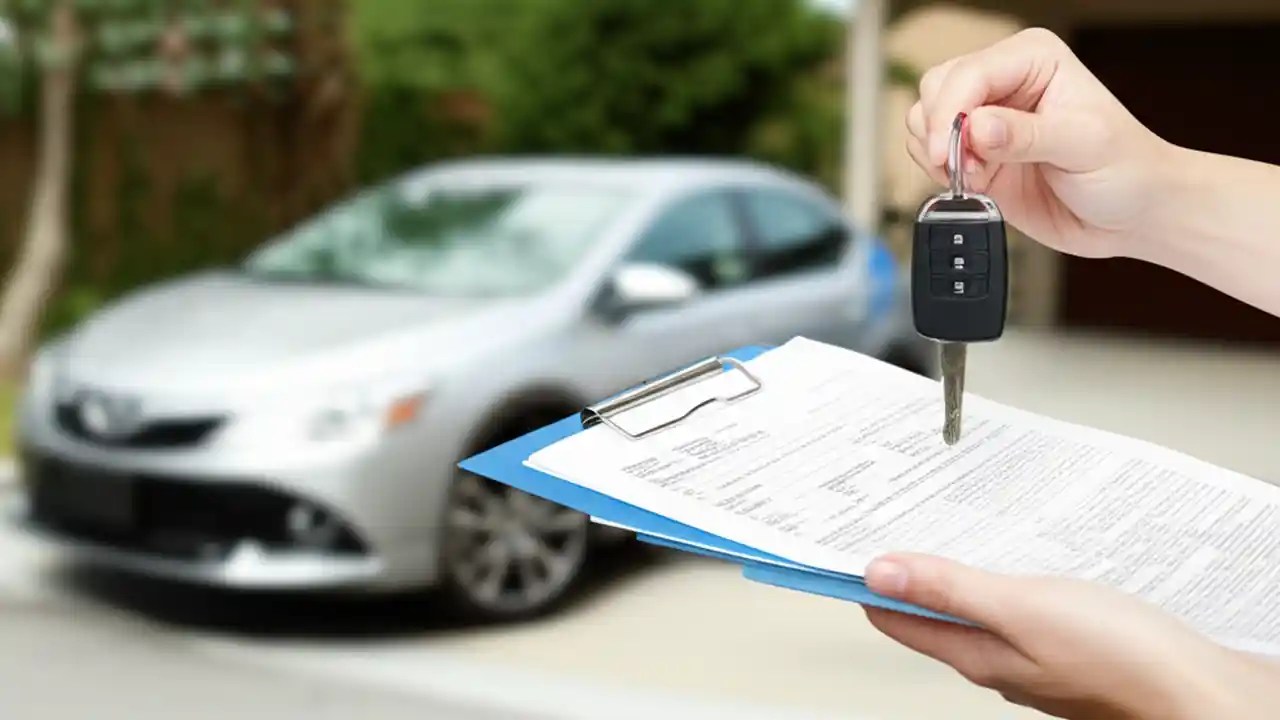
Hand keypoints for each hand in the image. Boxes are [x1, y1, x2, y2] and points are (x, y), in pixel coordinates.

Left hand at [862, 553, 1277, 719]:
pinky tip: (1005, 562)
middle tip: (876, 532)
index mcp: (975, 655)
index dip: (862, 582)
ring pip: (970, 612)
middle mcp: (995, 662)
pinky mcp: (1063, 649)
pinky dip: (993, 583)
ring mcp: (1030, 659)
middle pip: (929, 615)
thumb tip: (879, 572)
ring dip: (945, 577)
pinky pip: (1011, 612)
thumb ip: (952, 589)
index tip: (837, 550)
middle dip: (900, 573)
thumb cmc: (1122, 656)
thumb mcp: (1023, 608)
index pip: (894, 618)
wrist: (1199, 692)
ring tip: (928, 539)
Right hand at [907, 28, 1176, 259]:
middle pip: (936, 90)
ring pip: (925, 121)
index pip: (969, 73)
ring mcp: (986, 121)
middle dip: (941, 132)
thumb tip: (977, 126)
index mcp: (1032, 59)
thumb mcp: (1083, 145)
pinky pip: (930, 156)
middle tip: (968, 166)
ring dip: (939, 154)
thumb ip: (1026, 135)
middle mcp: (1004, 83)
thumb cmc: (1126, 168)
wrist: (1132, 215)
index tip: (948, 153)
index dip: (951, 112)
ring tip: (980, 176)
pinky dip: (941, 174)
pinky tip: (977, 184)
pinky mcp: (976, 156)